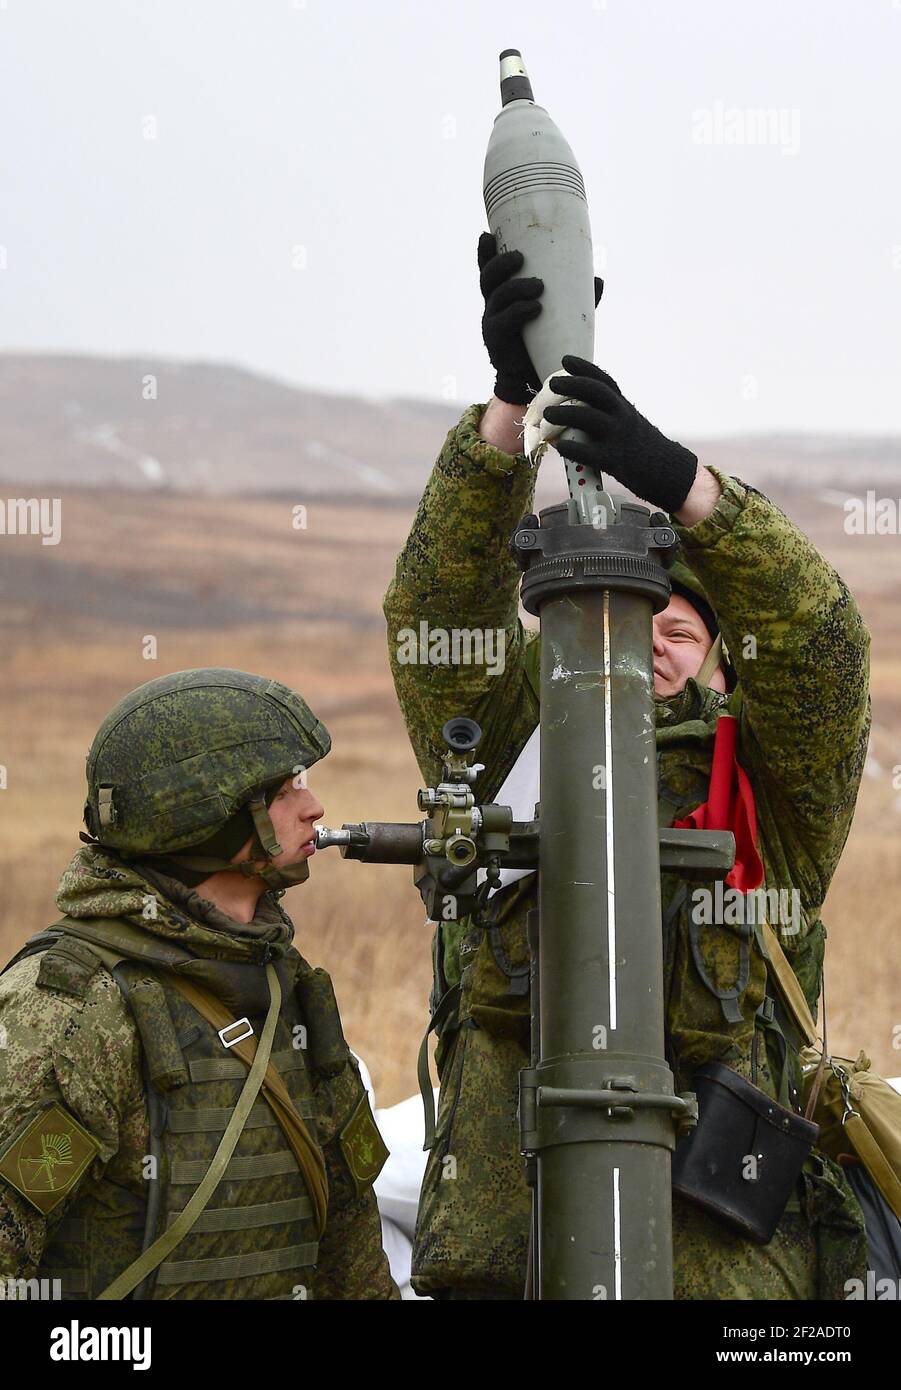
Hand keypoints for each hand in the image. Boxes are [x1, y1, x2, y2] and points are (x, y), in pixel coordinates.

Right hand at [478, 234, 603, 405]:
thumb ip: (575, 298)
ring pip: (497, 296)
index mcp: (504, 292)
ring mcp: (492, 322)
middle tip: (520, 257)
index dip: (485, 252)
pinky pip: (504, 322)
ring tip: (539, 286)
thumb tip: (598, 280)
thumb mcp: (562, 315)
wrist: (539, 376)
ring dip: (516, 287)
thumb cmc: (548, 341)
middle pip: (488, 278)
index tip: (487, 234)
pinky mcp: (496, 342)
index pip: (489, 268)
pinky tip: (535, 308)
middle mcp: (493, 304)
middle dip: (500, 264)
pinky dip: (519, 312)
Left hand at [543, 356, 697, 513]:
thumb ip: (609, 419)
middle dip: (573, 384)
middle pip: (596, 392)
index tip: (566, 360)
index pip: (605, 381)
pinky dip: (572, 448)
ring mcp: (620, 437)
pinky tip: (559, 447)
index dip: (585, 368)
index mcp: (625, 408)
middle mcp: (623, 416)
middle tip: (554, 383)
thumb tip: (578, 417)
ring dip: (565, 413)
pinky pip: (590, 452)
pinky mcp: (617, 460)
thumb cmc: (645, 450)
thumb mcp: (630, 425)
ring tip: (547, 414)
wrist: (671, 473)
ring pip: (589, 417)